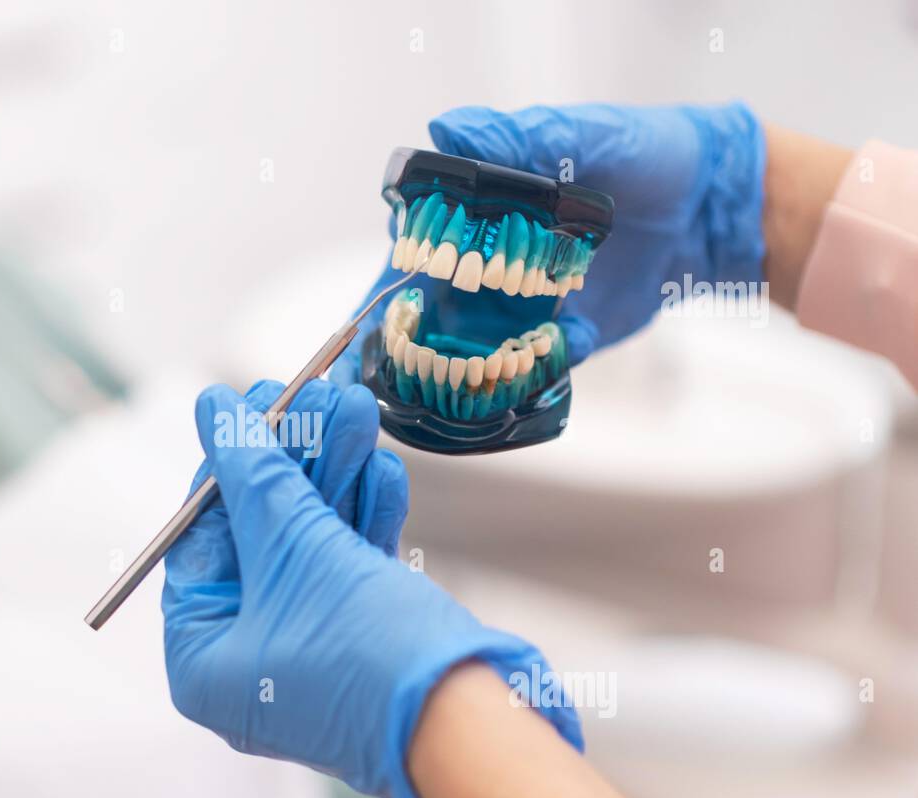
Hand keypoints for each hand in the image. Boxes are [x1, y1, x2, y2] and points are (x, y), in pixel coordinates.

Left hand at [161, 379, 581, 797]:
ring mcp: (307, 651)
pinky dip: (365, 516)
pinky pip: (349, 564)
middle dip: (296, 459)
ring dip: (336, 473)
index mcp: (202, 660)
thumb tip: (214, 410)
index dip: (227, 464)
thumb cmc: (369, 653)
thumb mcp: (298, 549)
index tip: (250, 404)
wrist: (474, 729)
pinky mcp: (361, 640)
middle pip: (259, 533)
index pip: (199, 538)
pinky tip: (381, 470)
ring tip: (355, 406)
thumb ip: (254, 474)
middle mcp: (248, 661)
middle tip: (315, 392)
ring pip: (311, 540)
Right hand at [333, 102, 765, 385]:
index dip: (385, 287)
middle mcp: (484, 269)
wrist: (710, 206)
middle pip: (424, 319)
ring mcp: (519, 311)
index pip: (408, 254)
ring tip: (472, 376)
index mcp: (472, 217)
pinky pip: (529, 370)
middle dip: (406, 349)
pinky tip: (566, 340)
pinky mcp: (558, 342)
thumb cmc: (641, 154)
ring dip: (461, 374)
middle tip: (402, 367)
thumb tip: (445, 131)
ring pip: (466, 357)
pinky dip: (535, 369)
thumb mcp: (578, 135)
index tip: (376, 311)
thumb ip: (513, 138)